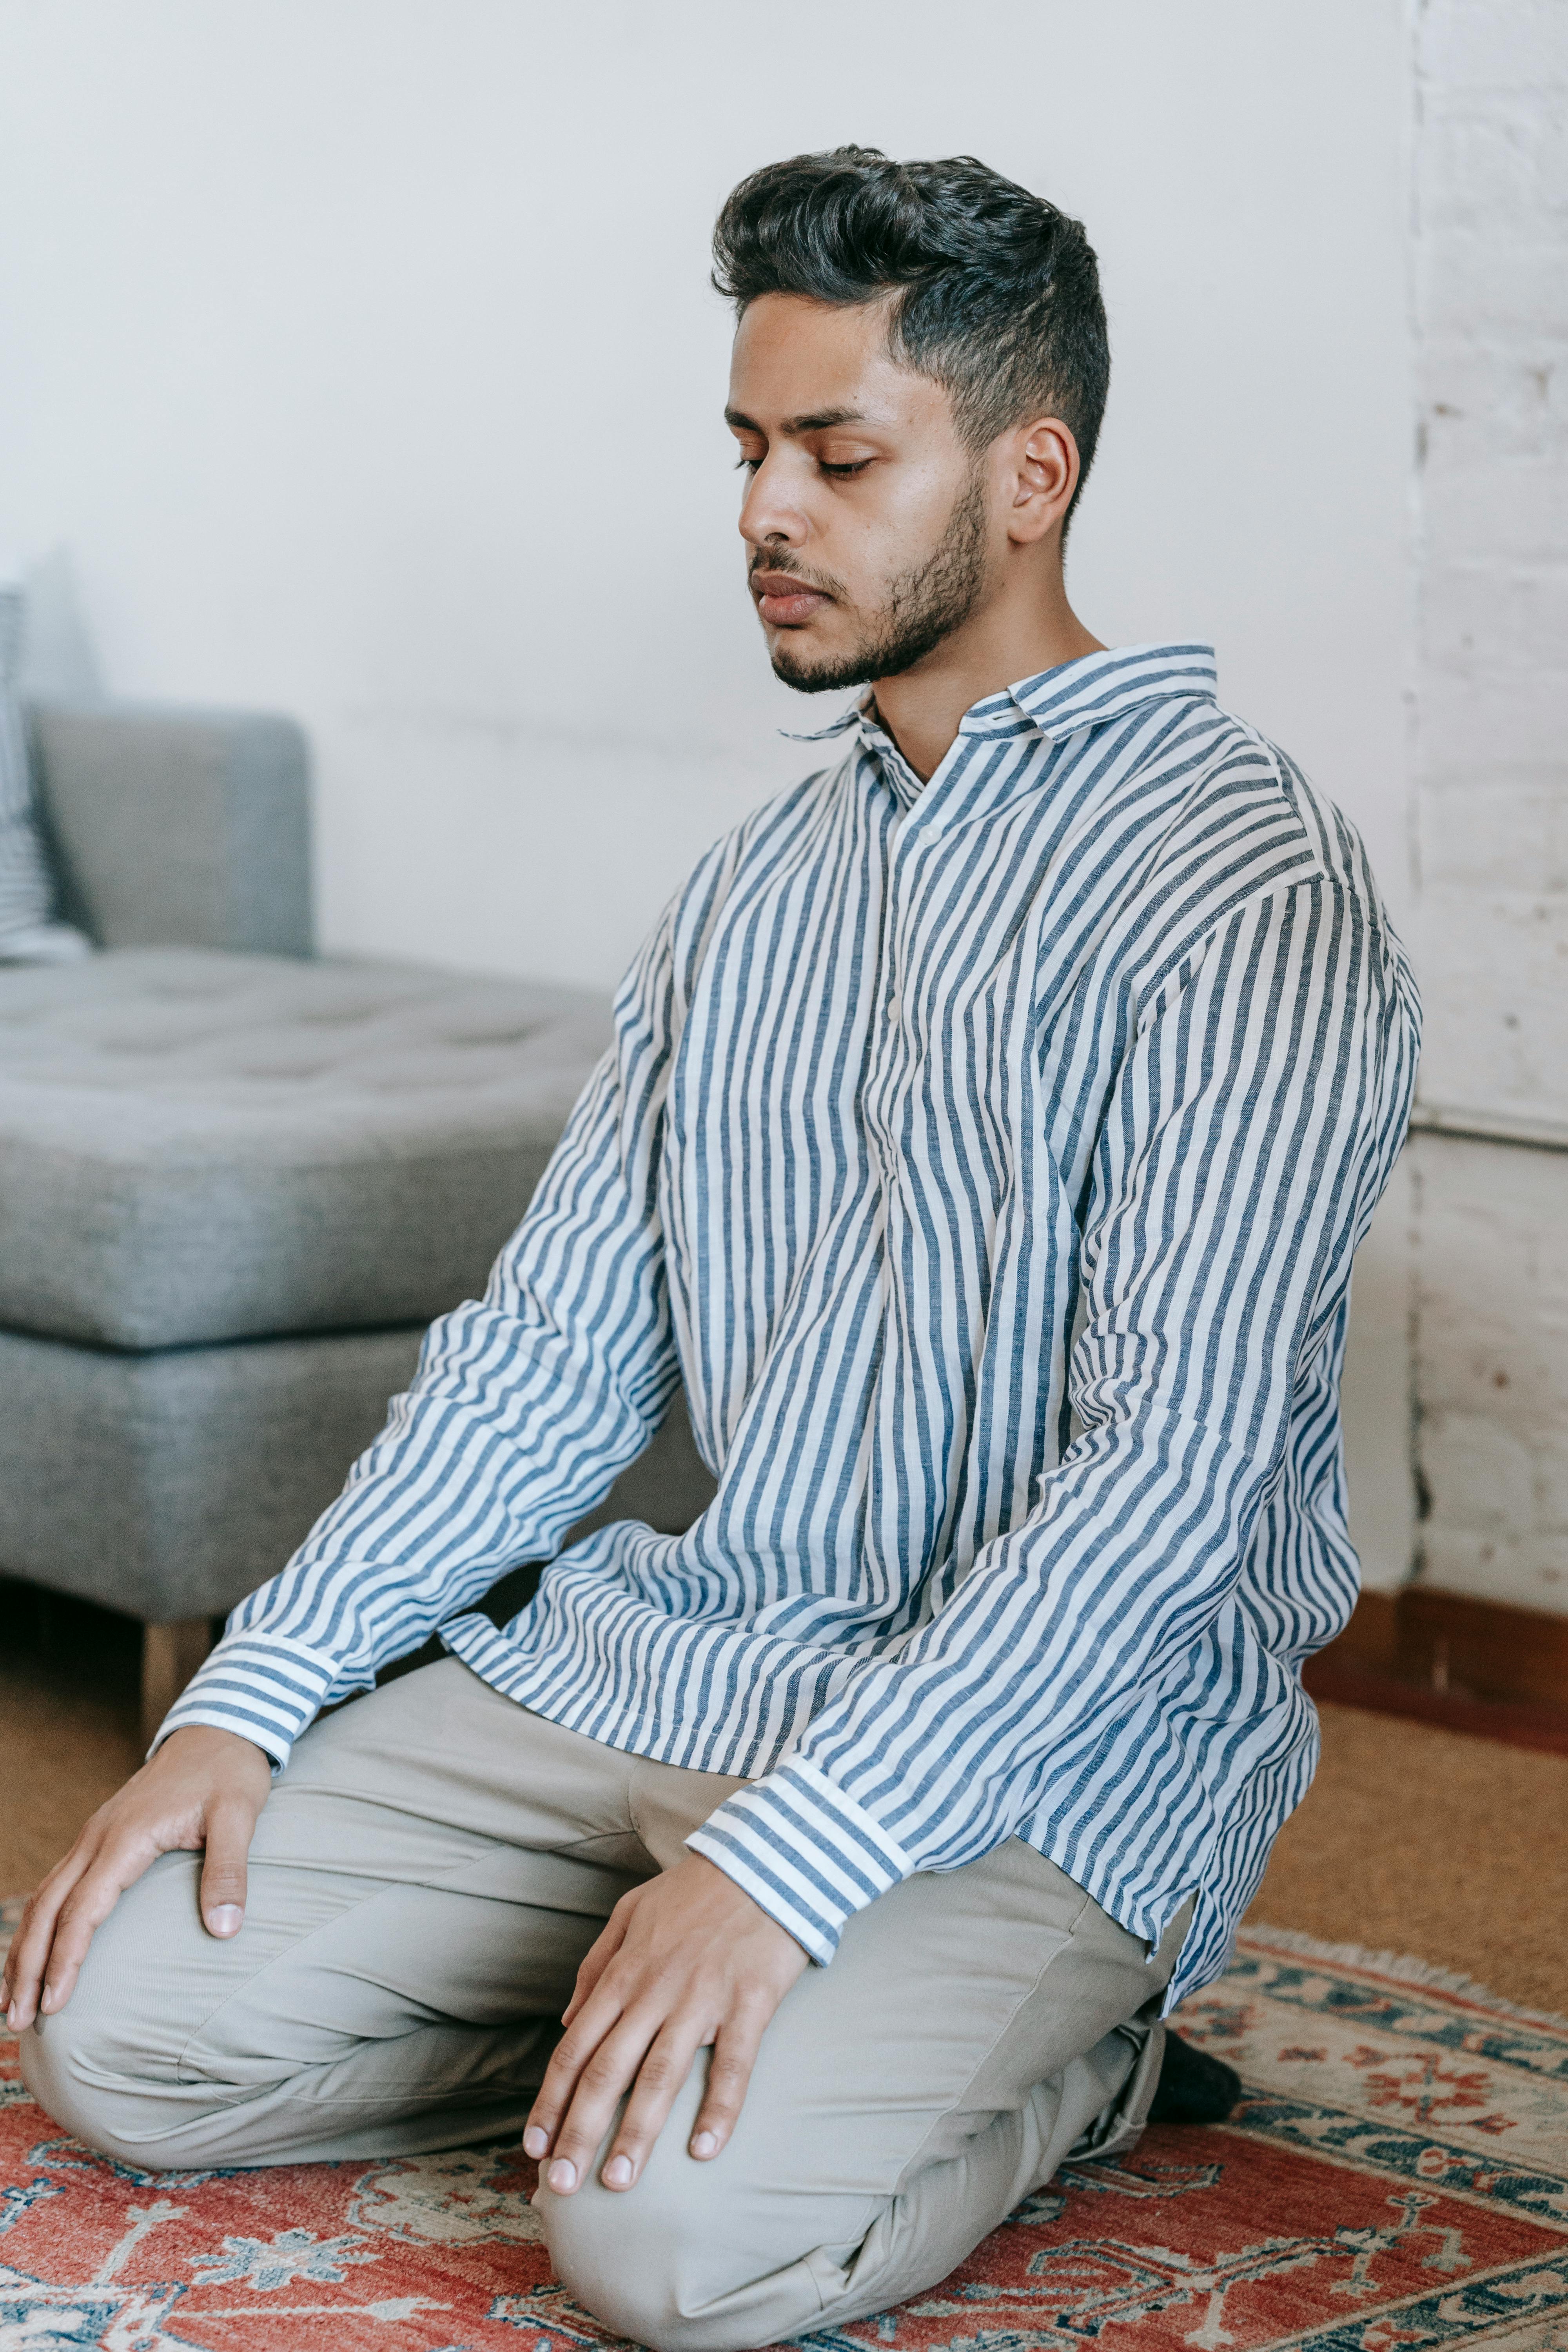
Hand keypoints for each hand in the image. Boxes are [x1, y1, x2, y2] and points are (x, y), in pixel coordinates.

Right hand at [2, 1725, 272, 2030]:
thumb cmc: (229, 1774)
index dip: (65, 1959)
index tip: (55, 2003)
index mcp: (127, 1837)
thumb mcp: (239, 1816)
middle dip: (27, 1967)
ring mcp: (93, 1837)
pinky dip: (38, 1924)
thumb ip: (229, 1871)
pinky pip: (56, 1886)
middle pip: (47, 1909)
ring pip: (43, 1898)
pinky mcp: (98, 1839)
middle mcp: (97, 1838)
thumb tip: (225, 1930)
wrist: (218, 1730)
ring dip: (23, 1949)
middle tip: (18, 2021)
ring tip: (12, 2001)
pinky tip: (34, 1952)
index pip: (83, 1909)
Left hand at [523, 1851, 807, 2193]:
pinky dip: (718, 2110)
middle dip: (580, 2132)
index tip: (534, 2147)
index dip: (551, 2101)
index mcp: (623, 1973)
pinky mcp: (749, 2003)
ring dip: (637, 2133)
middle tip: (561, 2186)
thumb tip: (565, 2019)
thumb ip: (594, 1966)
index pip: (575, 2048)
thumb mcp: (629, 1913)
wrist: (764, 1859)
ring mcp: (702, 1999)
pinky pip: (732, 2067)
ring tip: (619, 2183)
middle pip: (607, 2071)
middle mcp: (654, 1992)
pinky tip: (703, 2151)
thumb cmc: (694, 1891)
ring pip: (661, 2076)